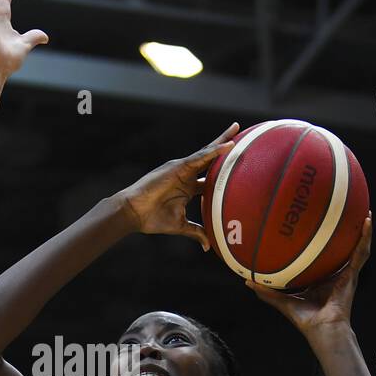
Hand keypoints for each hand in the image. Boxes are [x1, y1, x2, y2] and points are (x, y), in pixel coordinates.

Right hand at [117, 122, 239, 249]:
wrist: (134, 213)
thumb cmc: (153, 218)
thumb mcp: (181, 225)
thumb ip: (196, 232)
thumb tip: (209, 246)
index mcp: (189, 188)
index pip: (211, 176)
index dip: (225, 171)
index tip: (241, 167)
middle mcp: (187, 175)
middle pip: (210, 158)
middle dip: (224, 145)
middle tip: (239, 131)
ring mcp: (182, 169)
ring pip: (206, 152)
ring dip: (221, 141)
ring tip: (236, 129)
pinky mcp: (177, 167)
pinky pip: (199, 157)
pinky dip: (213, 152)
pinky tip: (227, 146)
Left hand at [247, 214, 372, 334]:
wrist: (322, 329)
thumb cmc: (305, 319)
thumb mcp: (283, 301)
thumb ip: (267, 292)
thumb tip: (247, 282)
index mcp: (322, 279)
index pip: (324, 258)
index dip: (324, 245)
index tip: (319, 227)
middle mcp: (336, 274)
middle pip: (343, 249)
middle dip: (346, 233)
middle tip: (346, 213)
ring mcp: (347, 274)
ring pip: (357, 248)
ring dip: (362, 230)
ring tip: (365, 211)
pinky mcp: (353, 274)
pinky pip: (361, 253)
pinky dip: (366, 237)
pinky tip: (367, 222)